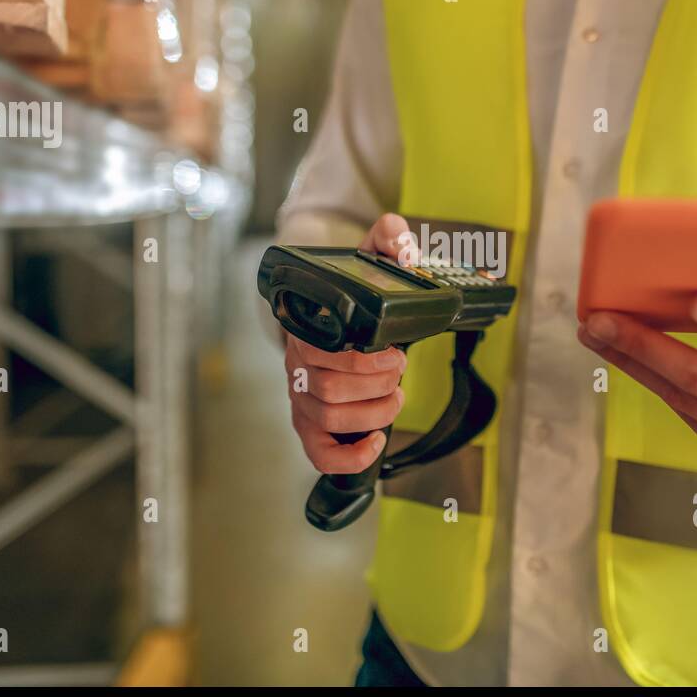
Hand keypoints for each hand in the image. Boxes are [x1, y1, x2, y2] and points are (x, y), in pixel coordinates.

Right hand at [283, 213, 417, 473]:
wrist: (334, 322)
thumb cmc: (355, 299)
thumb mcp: (370, 262)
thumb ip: (388, 240)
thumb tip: (399, 239)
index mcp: (306, 330)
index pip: (318, 354)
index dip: (362, 362)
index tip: (396, 354)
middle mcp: (297, 367)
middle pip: (326, 390)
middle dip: (375, 385)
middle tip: (400, 372)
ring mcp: (301, 399)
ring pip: (327, 419)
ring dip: (372, 414)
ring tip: (396, 397)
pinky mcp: (311, 427)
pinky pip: (319, 454)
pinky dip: (349, 456)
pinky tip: (375, 443)